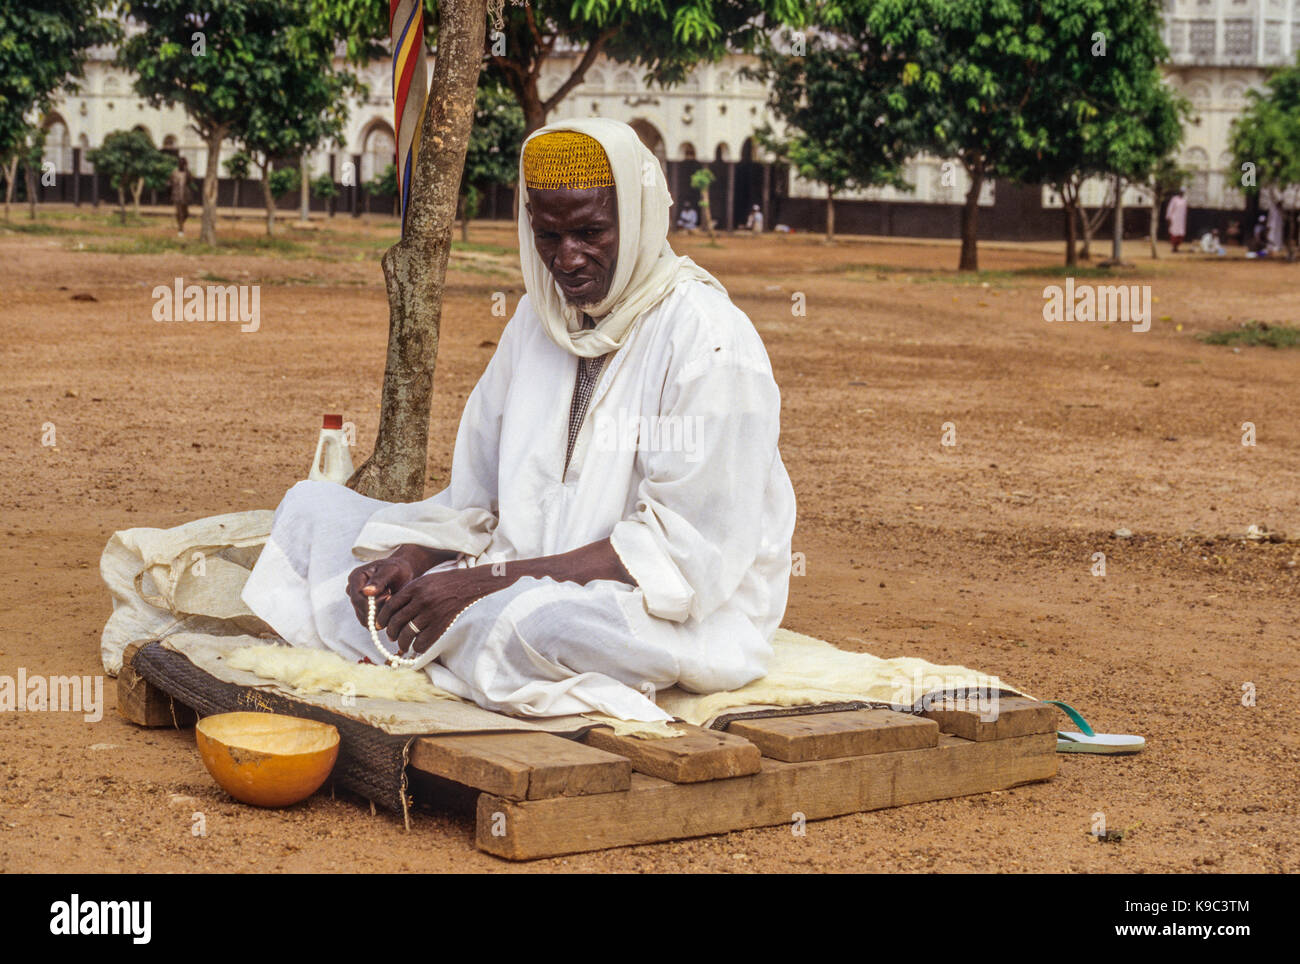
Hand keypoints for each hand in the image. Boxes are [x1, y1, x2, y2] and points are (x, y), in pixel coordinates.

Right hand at [346, 555, 416, 627]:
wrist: (402, 573)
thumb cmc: (397, 569)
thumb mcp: (391, 570)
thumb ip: (379, 580)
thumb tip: (366, 592)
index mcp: (356, 577)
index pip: (357, 598)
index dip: (371, 604)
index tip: (388, 598)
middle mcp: (353, 589)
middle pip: (360, 610)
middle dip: (377, 609)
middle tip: (391, 597)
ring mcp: (357, 600)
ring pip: (364, 618)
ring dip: (379, 615)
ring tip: (390, 600)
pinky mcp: (363, 609)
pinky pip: (369, 621)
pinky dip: (381, 618)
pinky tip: (389, 607)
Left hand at [377, 567, 494, 655]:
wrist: (466, 585)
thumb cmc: (442, 584)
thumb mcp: (422, 582)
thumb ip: (407, 594)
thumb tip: (389, 612)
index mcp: (414, 588)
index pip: (390, 606)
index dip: (382, 619)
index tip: (379, 626)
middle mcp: (421, 600)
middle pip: (397, 622)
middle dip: (390, 633)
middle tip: (391, 636)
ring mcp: (431, 614)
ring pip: (407, 634)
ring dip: (401, 642)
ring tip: (402, 644)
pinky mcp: (441, 625)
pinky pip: (422, 642)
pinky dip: (416, 646)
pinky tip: (416, 645)